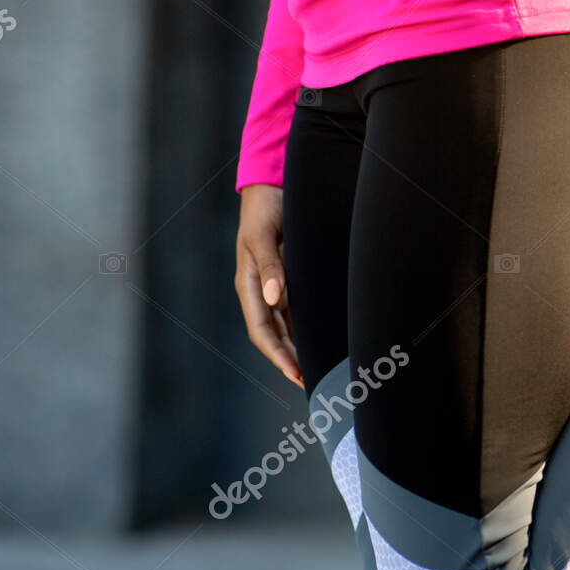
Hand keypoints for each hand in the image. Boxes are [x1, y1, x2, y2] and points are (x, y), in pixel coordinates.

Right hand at [235, 184, 302, 388]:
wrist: (271, 186)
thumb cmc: (264, 209)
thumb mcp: (262, 236)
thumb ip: (270, 266)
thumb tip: (274, 298)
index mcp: (249, 285)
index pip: (262, 331)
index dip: (277, 356)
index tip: (296, 374)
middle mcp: (261, 291)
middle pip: (273, 336)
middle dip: (289, 360)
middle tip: (311, 383)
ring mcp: (273, 286)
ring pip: (285, 327)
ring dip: (298, 348)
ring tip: (317, 370)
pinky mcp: (287, 278)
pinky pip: (295, 311)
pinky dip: (305, 329)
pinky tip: (320, 339)